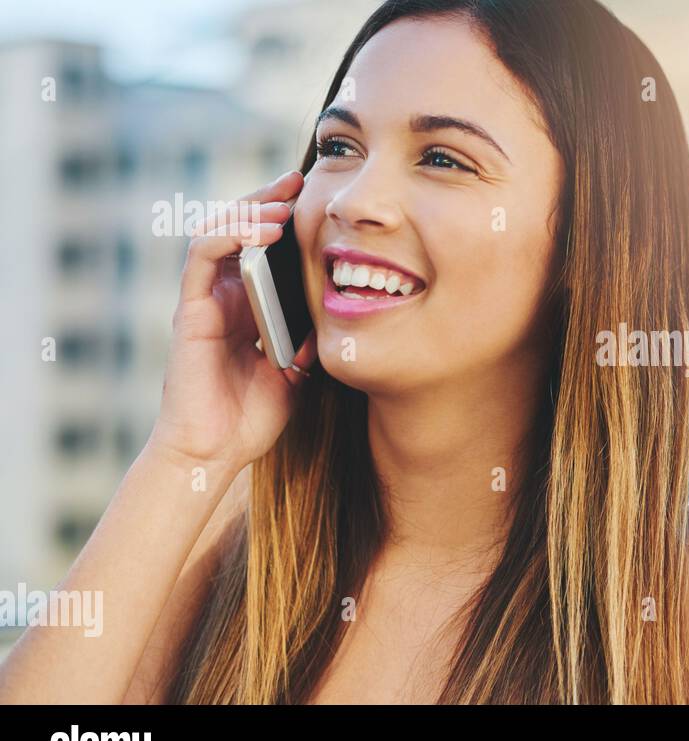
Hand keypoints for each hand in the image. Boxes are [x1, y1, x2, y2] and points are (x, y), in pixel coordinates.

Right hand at [148, 170, 315, 472]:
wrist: (215, 451)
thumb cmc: (251, 418)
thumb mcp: (297, 373)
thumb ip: (310, 341)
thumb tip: (337, 312)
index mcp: (249, 306)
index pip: (261, 247)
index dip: (283, 219)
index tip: (314, 197)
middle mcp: (224, 296)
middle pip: (237, 229)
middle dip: (266, 200)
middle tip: (297, 180)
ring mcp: (204, 300)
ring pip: (217, 232)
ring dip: (250, 211)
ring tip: (283, 203)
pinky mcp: (190, 310)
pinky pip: (202, 256)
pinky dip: (230, 235)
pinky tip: (262, 230)